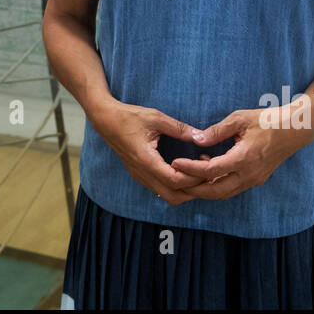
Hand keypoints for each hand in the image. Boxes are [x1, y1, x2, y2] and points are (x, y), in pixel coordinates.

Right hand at [91, 100, 206, 205]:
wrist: (105, 120)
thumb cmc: (129, 117)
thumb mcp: (156, 118)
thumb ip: (179, 128)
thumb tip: (200, 135)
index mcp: (147, 160)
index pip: (176, 181)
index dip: (194, 177)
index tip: (207, 164)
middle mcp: (143, 173)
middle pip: (173, 197)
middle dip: (193, 190)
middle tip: (207, 174)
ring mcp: (140, 176)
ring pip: (167, 196)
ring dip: (185, 190)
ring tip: (198, 173)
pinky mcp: (140, 174)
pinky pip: (161, 189)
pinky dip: (176, 186)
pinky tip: (184, 171)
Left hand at [169, 108, 306, 200]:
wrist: (294, 130)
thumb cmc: (267, 120)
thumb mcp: (239, 119)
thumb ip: (216, 131)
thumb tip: (196, 140)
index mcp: (244, 158)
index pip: (210, 170)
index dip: (190, 168)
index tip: (175, 163)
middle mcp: (249, 175)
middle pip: (216, 191)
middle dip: (194, 188)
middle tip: (176, 180)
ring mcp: (254, 180)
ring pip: (224, 193)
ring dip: (206, 189)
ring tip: (189, 176)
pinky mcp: (256, 179)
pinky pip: (233, 187)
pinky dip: (218, 184)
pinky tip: (208, 170)